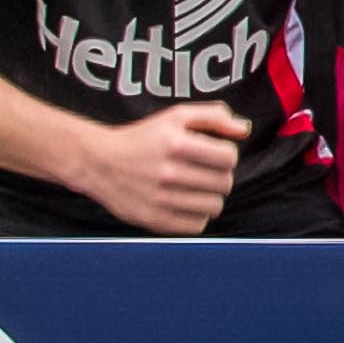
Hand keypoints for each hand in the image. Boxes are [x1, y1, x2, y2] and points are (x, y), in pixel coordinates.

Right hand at [71, 102, 249, 235]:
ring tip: (195, 188)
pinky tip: (184, 203)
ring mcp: (161, 199)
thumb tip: (244, 129)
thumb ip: (213, 116)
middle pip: (225, 183)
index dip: (226, 155)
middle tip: (203, 172)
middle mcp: (168, 172)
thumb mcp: (175, 117)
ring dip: (210, 197)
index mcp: (176, 144)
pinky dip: (196, 216)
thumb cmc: (143, 138)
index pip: (229, 157)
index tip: (213, 155)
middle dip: (220, 176)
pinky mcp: (155, 220)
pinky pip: (197, 226)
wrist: (100, 162)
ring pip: (214, 207)